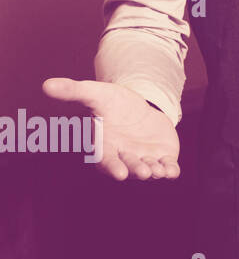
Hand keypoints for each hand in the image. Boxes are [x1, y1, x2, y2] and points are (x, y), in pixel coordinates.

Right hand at [41, 78, 179, 180]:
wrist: (139, 108)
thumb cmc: (114, 104)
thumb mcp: (97, 94)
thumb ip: (74, 91)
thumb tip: (46, 84)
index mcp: (105, 145)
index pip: (105, 159)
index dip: (111, 166)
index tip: (118, 174)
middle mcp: (123, 156)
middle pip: (128, 165)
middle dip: (134, 169)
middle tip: (141, 172)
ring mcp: (142, 158)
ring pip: (147, 168)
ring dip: (152, 172)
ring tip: (157, 172)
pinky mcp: (161, 156)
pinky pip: (165, 166)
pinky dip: (169, 170)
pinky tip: (172, 172)